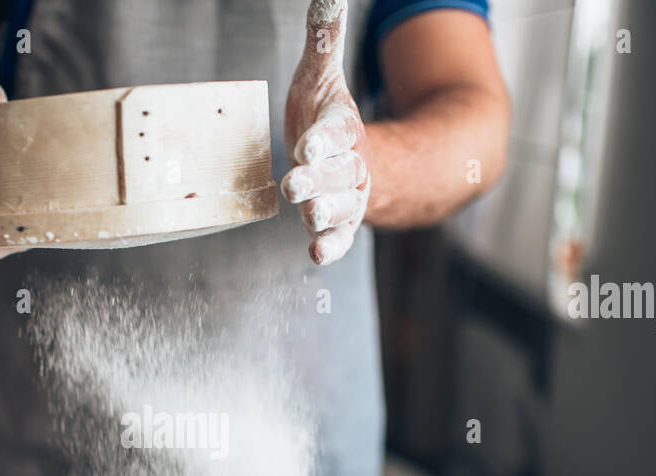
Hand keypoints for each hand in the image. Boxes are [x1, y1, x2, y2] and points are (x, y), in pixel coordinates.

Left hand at [281, 0, 370, 265]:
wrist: (359, 159)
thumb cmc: (328, 118)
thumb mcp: (322, 77)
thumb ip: (324, 40)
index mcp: (342, 129)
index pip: (334, 133)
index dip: (322, 140)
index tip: (308, 146)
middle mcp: (350, 166)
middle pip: (338, 173)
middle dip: (318, 180)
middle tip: (297, 185)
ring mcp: (347, 198)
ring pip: (340, 208)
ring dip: (324, 214)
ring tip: (307, 216)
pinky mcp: (341, 224)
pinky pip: (339, 239)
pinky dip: (330, 248)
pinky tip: (316, 256)